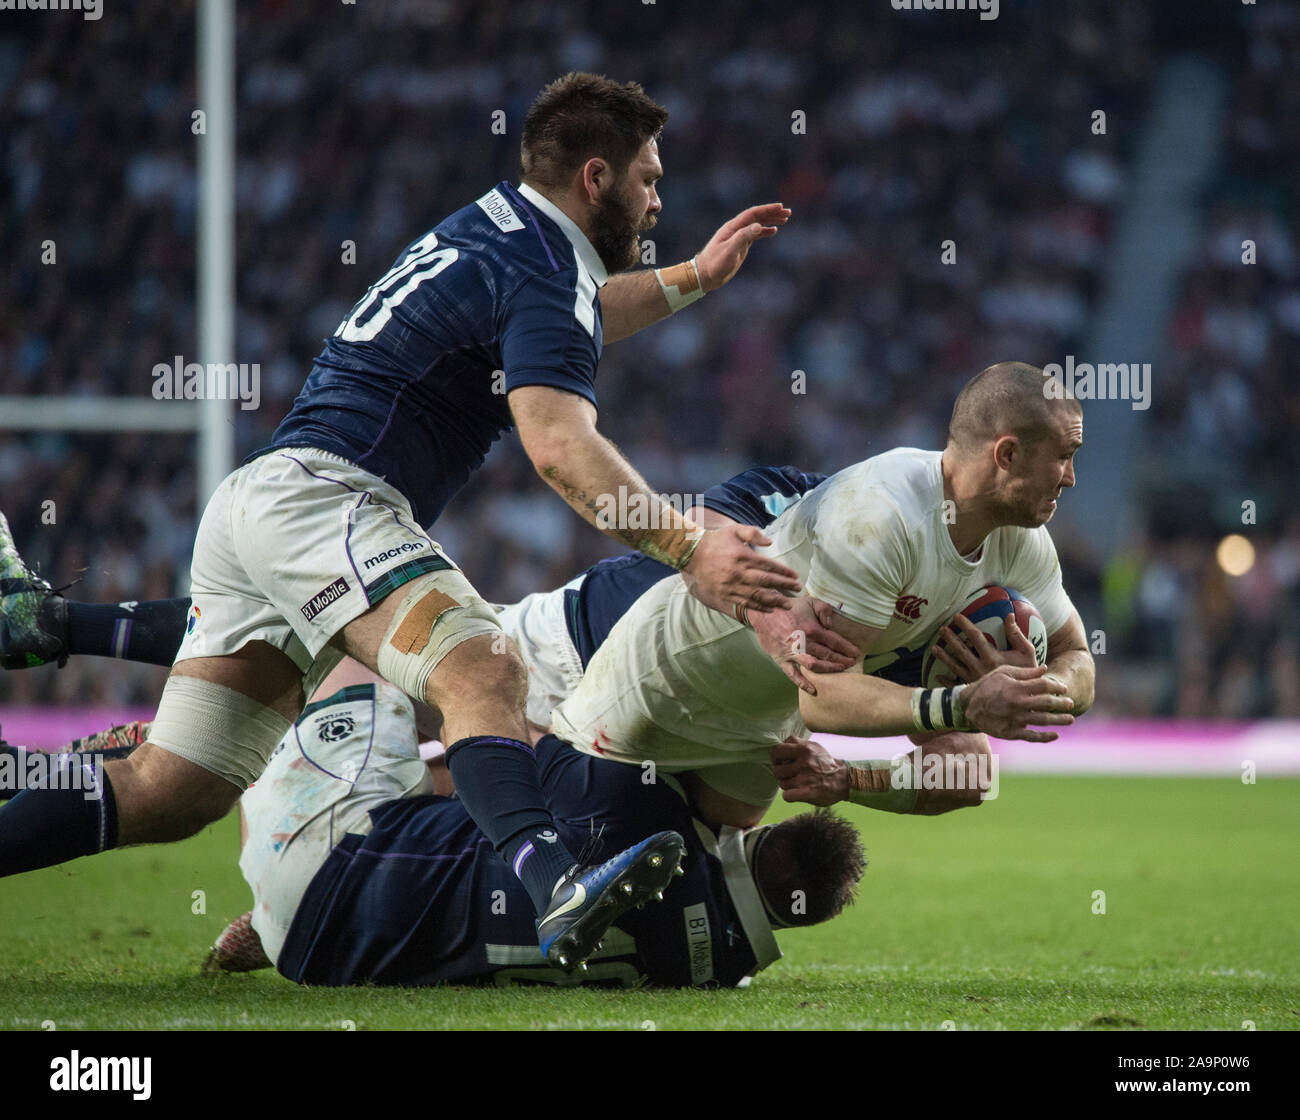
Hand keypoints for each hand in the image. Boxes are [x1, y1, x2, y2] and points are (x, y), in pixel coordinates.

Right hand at [682, 524, 801, 613]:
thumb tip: (770, 542)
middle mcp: (738, 572)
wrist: (692, 554)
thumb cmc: (715, 540)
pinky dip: (759, 607)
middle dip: (784, 586)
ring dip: (775, 601)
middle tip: (798, 590)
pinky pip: (745, 603)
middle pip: (766, 582)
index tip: (795, 576)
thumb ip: (753, 533)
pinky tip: (770, 609)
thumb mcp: (734, 530)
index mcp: (742, 556)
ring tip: (788, 604)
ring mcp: (731, 585)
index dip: (784, 572)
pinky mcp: (725, 594)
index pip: (769, 565)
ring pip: (757, 596)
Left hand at [694, 203, 790, 291]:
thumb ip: (743, 237)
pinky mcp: (740, 245)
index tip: (780, 207)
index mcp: (733, 227)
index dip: (767, 209)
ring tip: (785, 219)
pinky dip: (764, 231)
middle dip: (772, 213)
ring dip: (770, 221)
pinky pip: (754, 234)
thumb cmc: (715, 263)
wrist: (704, 275)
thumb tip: (758, 226)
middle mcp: (736, 229)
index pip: (753, 214)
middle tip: (788, 212)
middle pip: (757, 217)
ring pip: (757, 224)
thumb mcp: (730, 250)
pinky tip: (773, 231)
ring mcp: (738, 237)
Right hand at [750, 596, 858, 693]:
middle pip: (827, 654)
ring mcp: (792, 652)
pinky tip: (814, 690)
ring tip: (840, 670)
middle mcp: (803, 642)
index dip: (847, 648)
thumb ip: (824, 610)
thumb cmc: (789, 607)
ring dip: (829, 669)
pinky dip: (803, 683)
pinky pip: (793, 674)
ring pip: (814, 665)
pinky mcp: (782, 660)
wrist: (764, 613)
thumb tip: (831, 625)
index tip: (856, 653)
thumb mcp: (810, 601)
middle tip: (852, 663)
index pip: (834, 641)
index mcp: (812, 628)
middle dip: (842, 660)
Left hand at [770, 736, 847, 805]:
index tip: (781, 762)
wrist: (844, 780)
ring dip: (788, 785)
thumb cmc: (825, 763)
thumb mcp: (813, 746)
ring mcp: (805, 778)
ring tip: (798, 783)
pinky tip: (796, 793)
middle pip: (777, 770)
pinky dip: (789, 796)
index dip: (776, 757)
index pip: (776, 751)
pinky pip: (786, 796)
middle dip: (781, 773)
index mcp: (804, 749)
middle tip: (791, 775)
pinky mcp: (807, 793)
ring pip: (782, 784)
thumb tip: (781, 743)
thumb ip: (796, 742)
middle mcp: (804, 763)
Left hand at [929, 613, 1038, 683]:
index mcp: (992, 657)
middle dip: (950, 639)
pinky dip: (946, 681)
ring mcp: (975, 680)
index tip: (957, 617)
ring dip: (943, 657)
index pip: (975, 637)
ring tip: (933, 649)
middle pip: (961, 651)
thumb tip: (1009, 615)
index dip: (965, 626)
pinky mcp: (974, 691)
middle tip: (941, 629)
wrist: (1028, 697)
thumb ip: (1016, 634)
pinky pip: (957, 685)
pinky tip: (937, 676)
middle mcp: (980, 668)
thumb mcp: (1027, 651)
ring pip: (955, 667)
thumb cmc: (1028, 672)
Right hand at [959, 664, 1073, 742]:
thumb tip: (1045, 669)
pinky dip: (1045, 737)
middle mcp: (1018, 704)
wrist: (967, 707)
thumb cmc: (987, 686)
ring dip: (1059, 720)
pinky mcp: (1011, 733)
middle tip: (1070, 703)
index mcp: (1016, 688)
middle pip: (1047, 703)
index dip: (1057, 686)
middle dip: (1061, 703)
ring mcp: (1015, 720)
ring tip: (1070, 719)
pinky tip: (1055, 735)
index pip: (1044, 686)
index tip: (1063, 688)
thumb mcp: (1003, 673)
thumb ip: (1025, 672)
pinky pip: (1031, 737)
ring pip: (1042, 720)